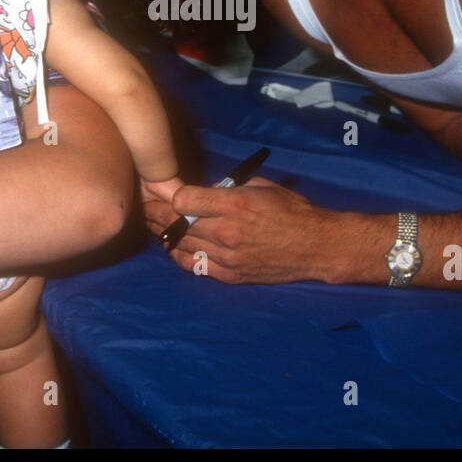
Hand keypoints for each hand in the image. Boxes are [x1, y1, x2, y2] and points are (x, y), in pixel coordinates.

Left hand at [143, 176, 337, 283]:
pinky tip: (172, 248)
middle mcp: (228, 232)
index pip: (184, 201)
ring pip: (180, 245)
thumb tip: (204, 191)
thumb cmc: (292, 211)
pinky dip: (179, 256)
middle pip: (176, 223)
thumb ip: (229, 189)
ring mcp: (228, 257)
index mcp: (236, 204)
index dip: (171, 195)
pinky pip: (194, 265)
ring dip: (162, 234)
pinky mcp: (231, 275)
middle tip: (145, 207)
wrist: (316, 247)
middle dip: (156, 213)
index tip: (168, 193)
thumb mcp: (262, 187)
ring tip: (151, 225)